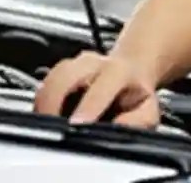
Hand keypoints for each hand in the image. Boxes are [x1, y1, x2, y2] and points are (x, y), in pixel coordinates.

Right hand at [33, 51, 160, 126]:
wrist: (131, 74)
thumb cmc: (136, 96)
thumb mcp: (147, 111)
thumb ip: (139, 121)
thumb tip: (119, 127)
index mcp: (119, 71)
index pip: (101, 87)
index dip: (88, 107)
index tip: (76, 124)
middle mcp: (94, 63)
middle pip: (65, 75)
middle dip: (54, 103)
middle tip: (53, 128)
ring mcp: (74, 64)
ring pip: (49, 79)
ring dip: (45, 104)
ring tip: (50, 124)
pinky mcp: (58, 71)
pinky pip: (43, 85)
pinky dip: (42, 103)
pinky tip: (51, 116)